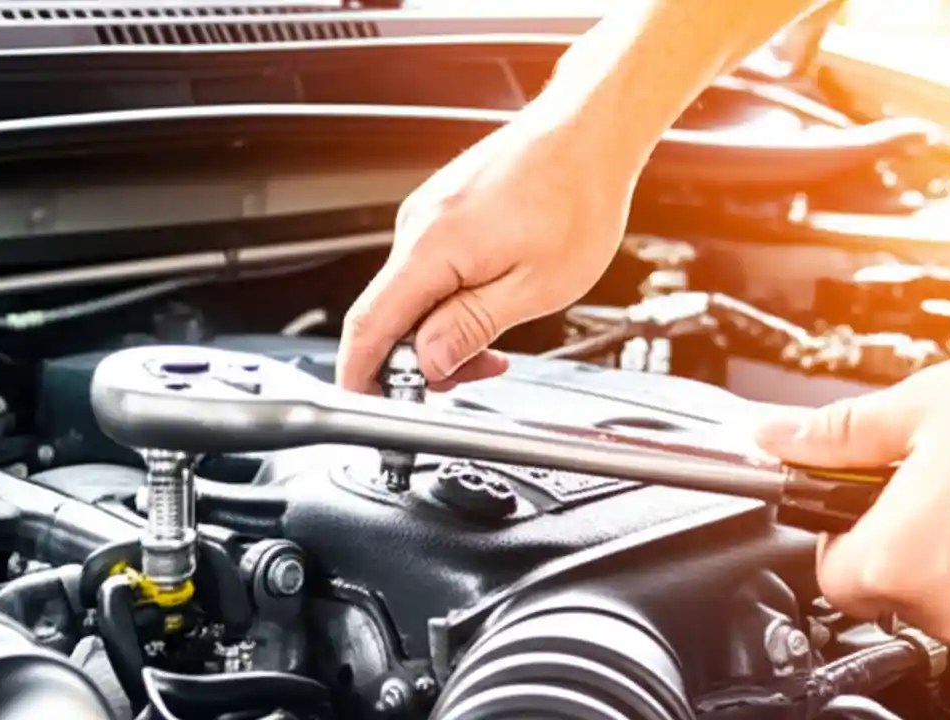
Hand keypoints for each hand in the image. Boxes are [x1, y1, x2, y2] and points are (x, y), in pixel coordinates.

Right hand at [335, 90, 646, 393]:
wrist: (591, 131)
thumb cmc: (575, 195)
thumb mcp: (533, 287)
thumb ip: (469, 327)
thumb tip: (428, 361)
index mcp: (430, 248)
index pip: (368, 326)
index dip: (359, 374)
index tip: (367, 403)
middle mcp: (417, 226)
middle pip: (388, 315)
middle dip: (419, 358)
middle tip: (473, 372)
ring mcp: (427, 215)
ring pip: (411, 294)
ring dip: (440, 329)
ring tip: (493, 339)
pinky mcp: (442, 211)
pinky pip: (428, 269)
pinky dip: (448, 299)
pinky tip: (488, 302)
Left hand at [753, 347, 949, 648]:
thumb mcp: (919, 410)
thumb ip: (837, 436)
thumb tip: (776, 435)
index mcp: (902, 561)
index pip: (834, 579)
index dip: (842, 534)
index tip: (860, 499)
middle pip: (891, 590)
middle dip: (899, 538)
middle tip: (927, 482)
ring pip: (948, 594)